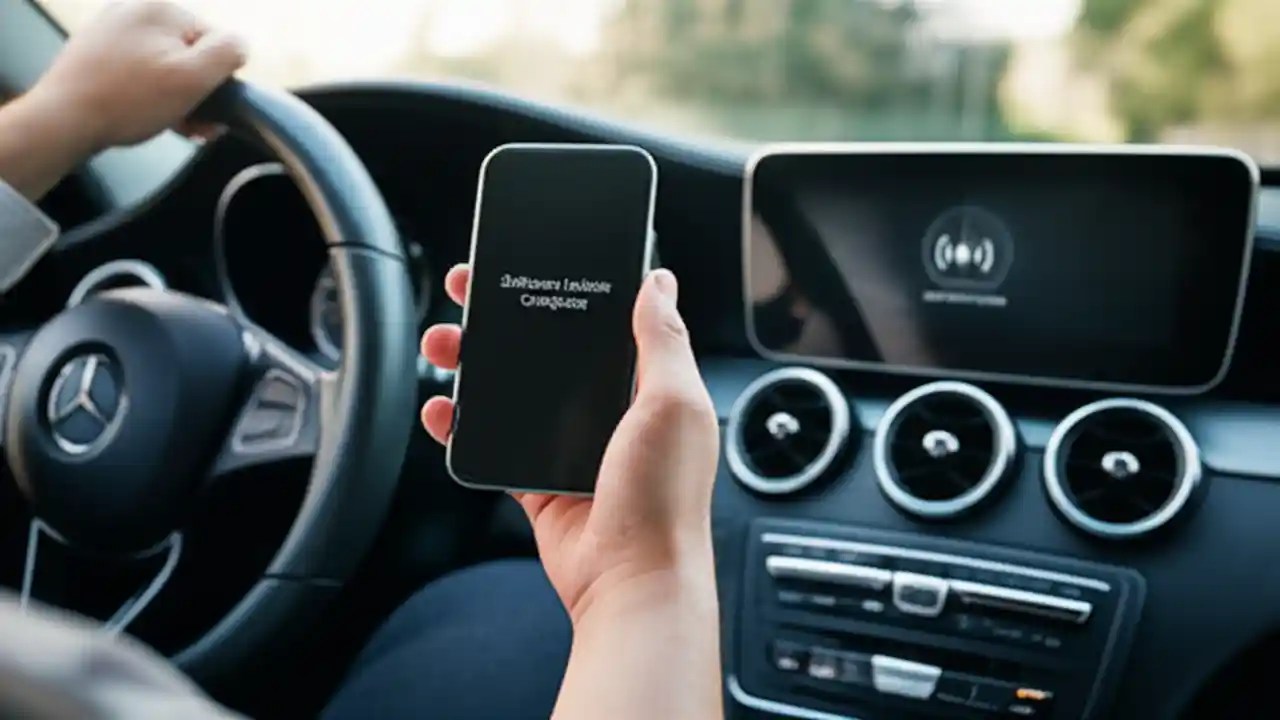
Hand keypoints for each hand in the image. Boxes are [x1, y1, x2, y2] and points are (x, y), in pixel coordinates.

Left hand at [28, 1, 245, 151]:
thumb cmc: (130, 101)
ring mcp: (112, 28)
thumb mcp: (193, 78)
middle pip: (188, 53)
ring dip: (177, 96)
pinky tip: (149, 115)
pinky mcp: (96, 50)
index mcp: (161, 8)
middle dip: (197, 91)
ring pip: (164, 64)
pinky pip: (139, 69)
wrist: (64, 119)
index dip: (217, 79)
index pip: (215, 42)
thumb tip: (241, 45)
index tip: (209, 110)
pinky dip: (150, 92)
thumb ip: (228, 54)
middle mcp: (134, 9)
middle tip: (195, 126)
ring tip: (174, 124)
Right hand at [420, 264, 719, 621]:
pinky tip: (441, 406)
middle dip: (504, 318)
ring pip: (512, 389)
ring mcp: (570, 445)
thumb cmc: (663, 500)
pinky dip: (461, 423)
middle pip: (546, 349)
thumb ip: (663, 339)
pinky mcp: (537, 479)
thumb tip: (658, 282)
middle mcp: (609, 411)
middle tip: (469, 293)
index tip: (531, 263)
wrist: (629, 582)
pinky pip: (491, 441)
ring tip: (442, 342)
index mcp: (647, 386)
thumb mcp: (673, 403)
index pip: (603, 321)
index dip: (566, 289)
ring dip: (473, 362)